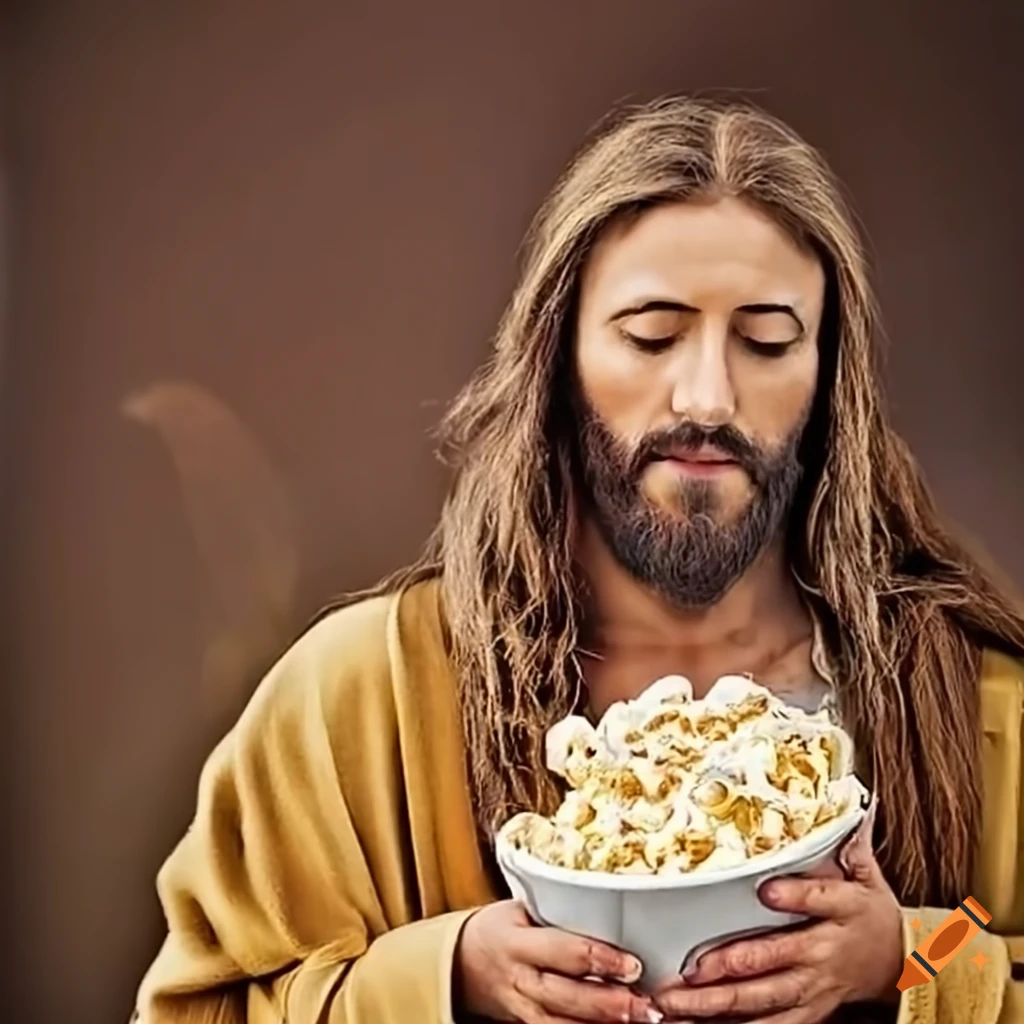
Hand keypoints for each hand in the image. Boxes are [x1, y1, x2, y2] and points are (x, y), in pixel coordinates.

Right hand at [455, 899, 663, 1022]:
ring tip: (639, 1021)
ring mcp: (522, 1008)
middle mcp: (520, 979)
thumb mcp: (521, 910)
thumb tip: (612, 906)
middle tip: (646, 1005)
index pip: (565, 951)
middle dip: (610, 1003)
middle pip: (569, 996)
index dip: (601, 959)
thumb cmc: (499, 928)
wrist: (459, 962)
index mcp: (518, 942)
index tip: (633, 964)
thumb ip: (559, 914)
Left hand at [653, 814, 903, 1022]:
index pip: (820, 900)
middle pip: (774, 960)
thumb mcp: (868, 875)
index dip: (795, 896)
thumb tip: (852, 797)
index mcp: (842, 910)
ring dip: (716, 1004)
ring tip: (677, 1003)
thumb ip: (850, 841)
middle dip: (729, 966)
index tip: (766, 890)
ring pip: (762, 1001)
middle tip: (689, 970)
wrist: (904, 966)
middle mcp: (824, 952)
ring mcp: (813, 987)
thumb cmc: (872, 913)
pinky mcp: (808, 1012)